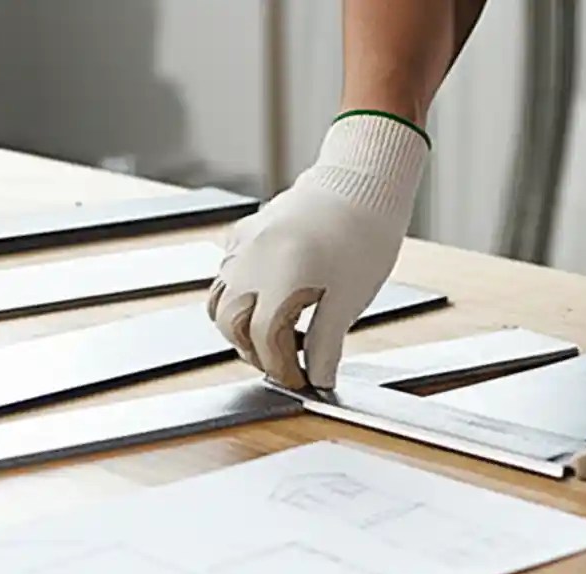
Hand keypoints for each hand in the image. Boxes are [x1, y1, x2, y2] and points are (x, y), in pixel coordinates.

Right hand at [207, 113, 428, 389]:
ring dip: (241, 325)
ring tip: (275, 335)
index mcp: (280, 278)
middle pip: (232, 324)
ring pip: (221, 298)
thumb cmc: (365, 235)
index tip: (301, 381)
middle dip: (254, 351)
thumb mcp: (350, 297)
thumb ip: (328, 342)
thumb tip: (318, 379)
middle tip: (285, 364)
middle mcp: (252, 262)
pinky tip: (270, 299)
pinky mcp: (246, 230)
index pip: (264, 340)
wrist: (363, 181)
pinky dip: (239, 294)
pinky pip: (228, 271)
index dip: (281, 368)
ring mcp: (245, 244)